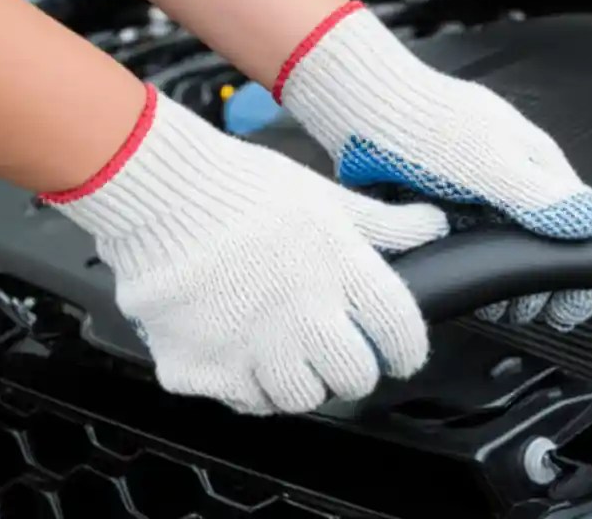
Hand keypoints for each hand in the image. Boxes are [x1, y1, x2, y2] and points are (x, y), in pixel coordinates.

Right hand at [43, 85, 447, 413]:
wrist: (158, 194)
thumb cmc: (241, 189)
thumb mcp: (326, 197)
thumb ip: (384, 223)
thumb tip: (433, 225)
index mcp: (340, 270)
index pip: (399, 333)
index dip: (408, 351)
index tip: (403, 355)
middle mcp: (301, 315)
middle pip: (353, 378)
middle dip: (354, 370)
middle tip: (341, 354)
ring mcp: (249, 347)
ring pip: (300, 398)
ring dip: (302, 382)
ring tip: (290, 354)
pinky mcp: (201, 368)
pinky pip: (241, 401)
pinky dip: (247, 386)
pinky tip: (242, 352)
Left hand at [276, 0, 591, 330]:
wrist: (360, 109)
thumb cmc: (423, 123)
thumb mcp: (488, 163)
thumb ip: (539, 197)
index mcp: (539, 166)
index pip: (582, 229)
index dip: (578, 276)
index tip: (563, 313)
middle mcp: (515, 183)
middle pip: (542, 251)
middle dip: (534, 290)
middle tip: (517, 311)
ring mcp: (479, 199)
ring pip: (502, 257)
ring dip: (498, 286)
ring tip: (487, 302)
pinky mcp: (445, 211)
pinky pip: (465, 252)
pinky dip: (465, 270)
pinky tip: (453, 276)